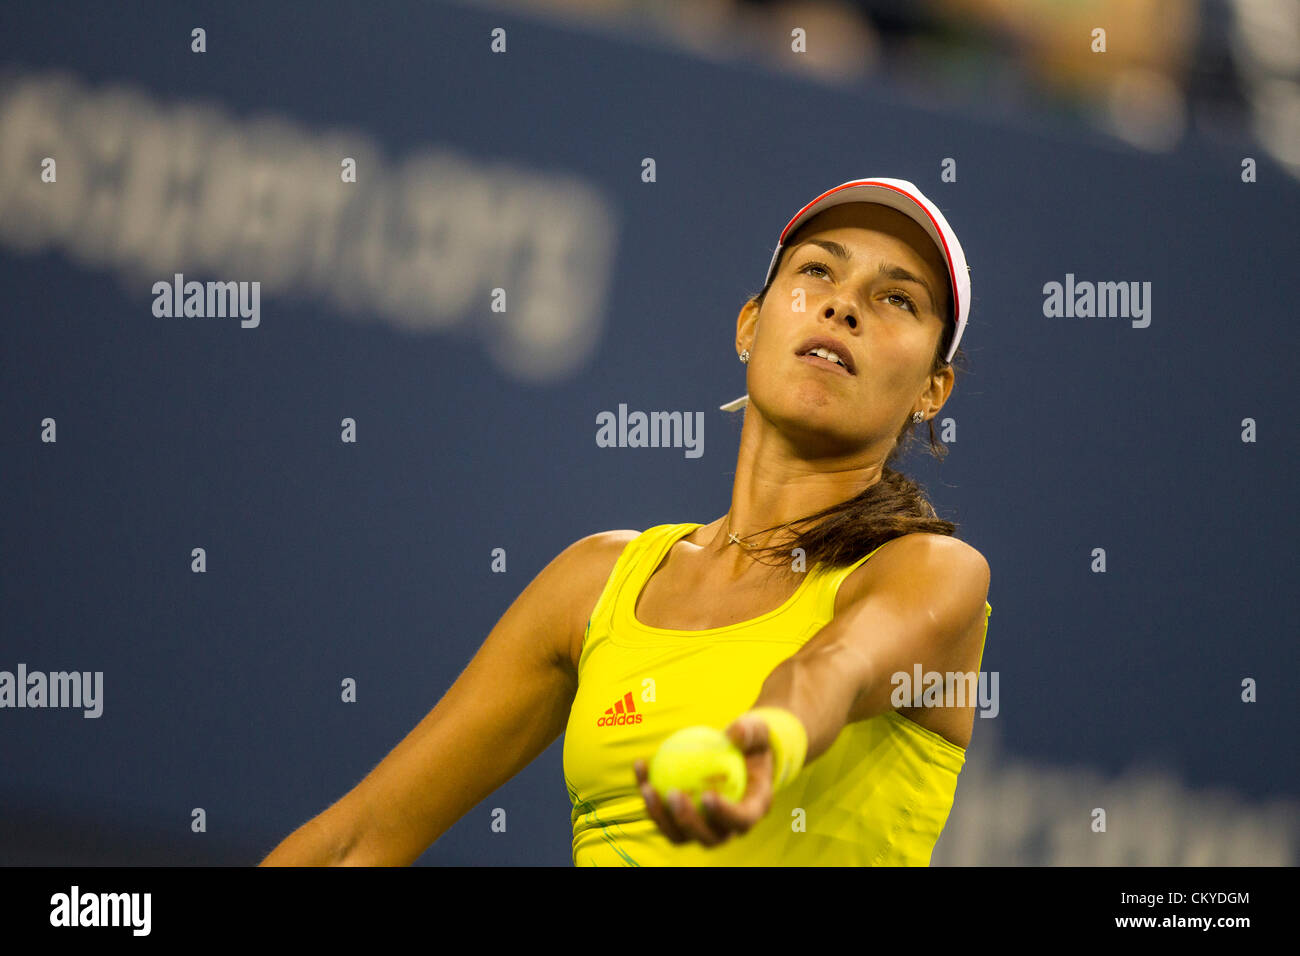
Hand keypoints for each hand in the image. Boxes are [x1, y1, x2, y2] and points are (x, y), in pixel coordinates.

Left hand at [633, 714, 776, 847]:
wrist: (741, 753)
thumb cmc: (751, 740)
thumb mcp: (757, 730)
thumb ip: (750, 731)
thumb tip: (735, 732)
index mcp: (753, 809)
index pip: (741, 820)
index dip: (724, 814)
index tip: (706, 795)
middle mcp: (729, 827)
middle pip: (708, 837)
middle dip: (687, 821)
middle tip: (672, 793)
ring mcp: (704, 827)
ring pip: (679, 834)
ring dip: (660, 816)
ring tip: (648, 788)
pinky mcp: (682, 819)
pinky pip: (663, 813)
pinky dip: (649, 794)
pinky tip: (640, 765)